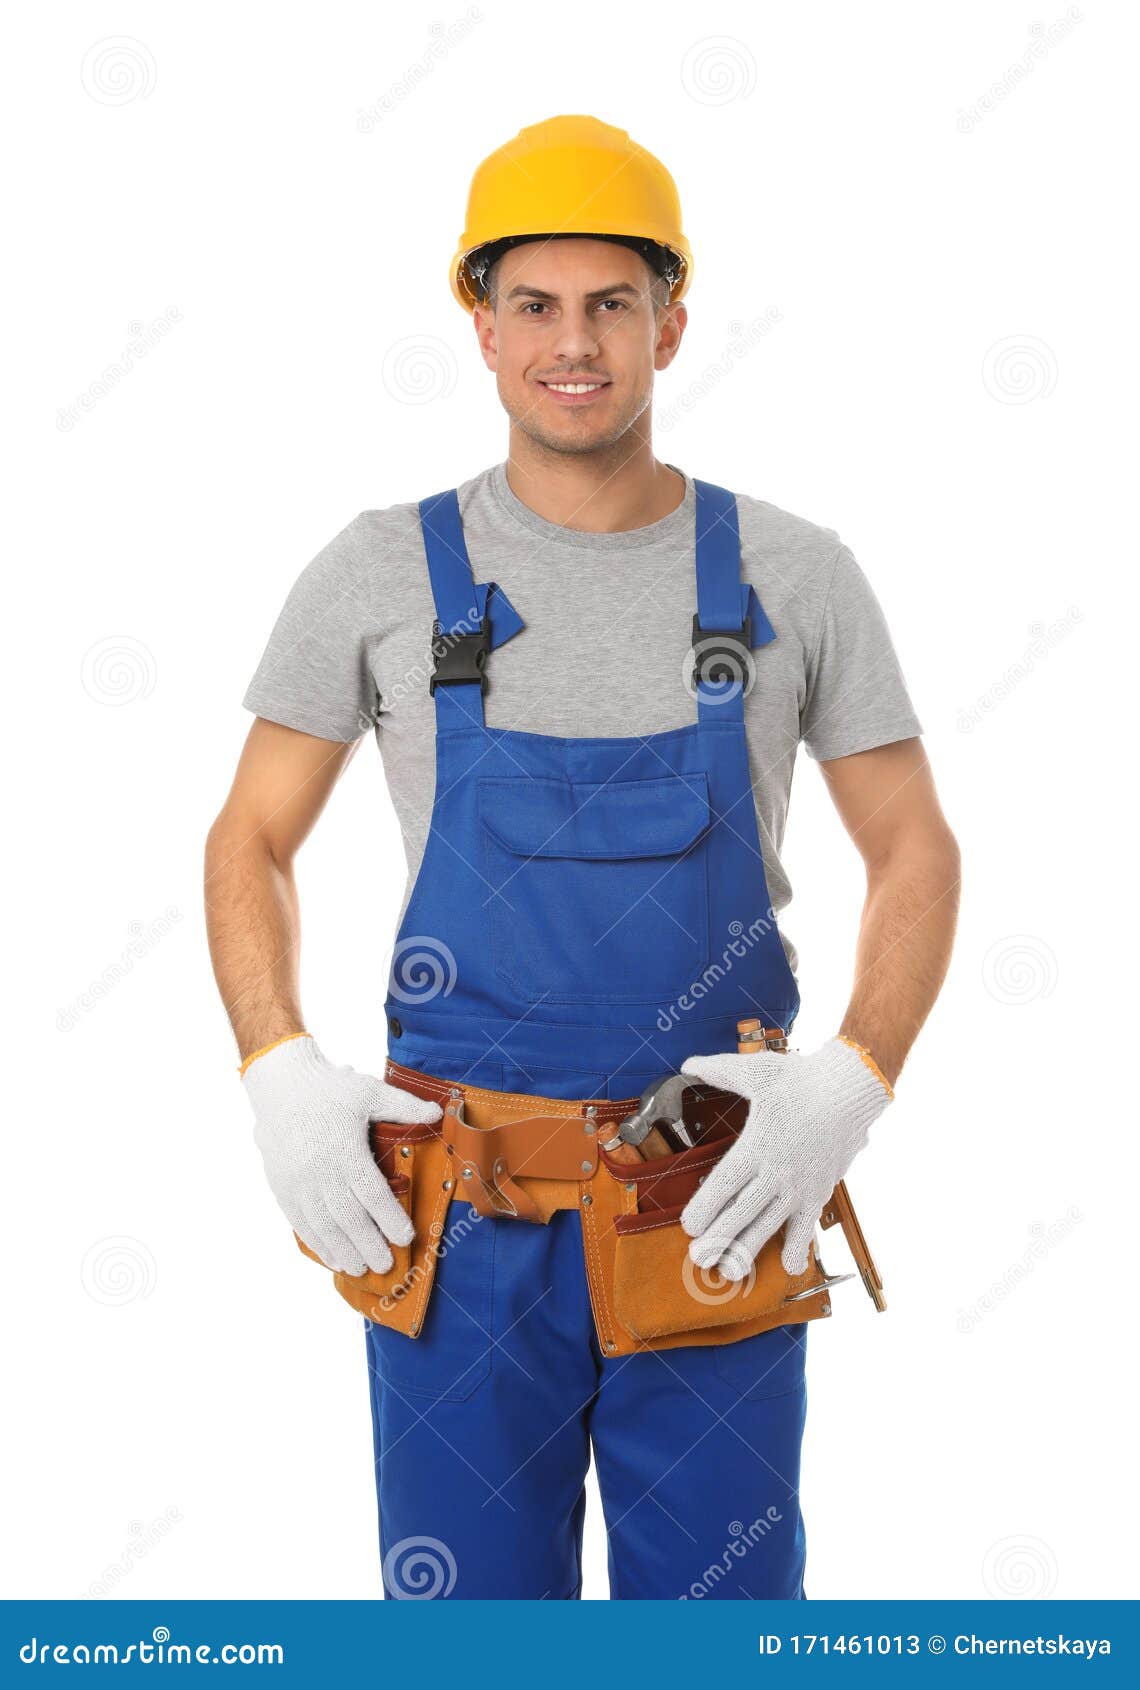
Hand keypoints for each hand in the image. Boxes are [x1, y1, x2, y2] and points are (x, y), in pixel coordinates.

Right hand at [242, 1035, 441, 1274]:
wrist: (279, 1085)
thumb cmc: (328, 1089)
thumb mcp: (368, 1091)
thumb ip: (404, 1106)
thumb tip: (438, 1114)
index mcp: (344, 1148)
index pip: (371, 1192)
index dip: (389, 1218)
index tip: (406, 1237)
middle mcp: (319, 1170)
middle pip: (348, 1217)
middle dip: (369, 1244)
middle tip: (387, 1265)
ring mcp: (297, 1182)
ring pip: (323, 1225)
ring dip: (343, 1250)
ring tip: (361, 1269)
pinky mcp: (281, 1187)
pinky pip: (300, 1222)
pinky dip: (317, 1244)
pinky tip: (332, 1258)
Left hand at [678, 1037, 891, 1279]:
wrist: (850, 1089)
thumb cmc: (801, 1079)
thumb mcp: (755, 1070)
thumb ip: (718, 1071)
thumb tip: (688, 1064)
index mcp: (755, 1145)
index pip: (723, 1185)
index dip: (704, 1208)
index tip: (688, 1227)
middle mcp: (775, 1172)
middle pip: (741, 1213)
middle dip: (718, 1238)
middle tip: (699, 1259)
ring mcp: (799, 1186)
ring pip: (770, 1225)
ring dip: (749, 1250)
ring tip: (731, 1272)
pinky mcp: (820, 1191)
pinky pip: (808, 1225)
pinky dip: (801, 1247)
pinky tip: (791, 1267)